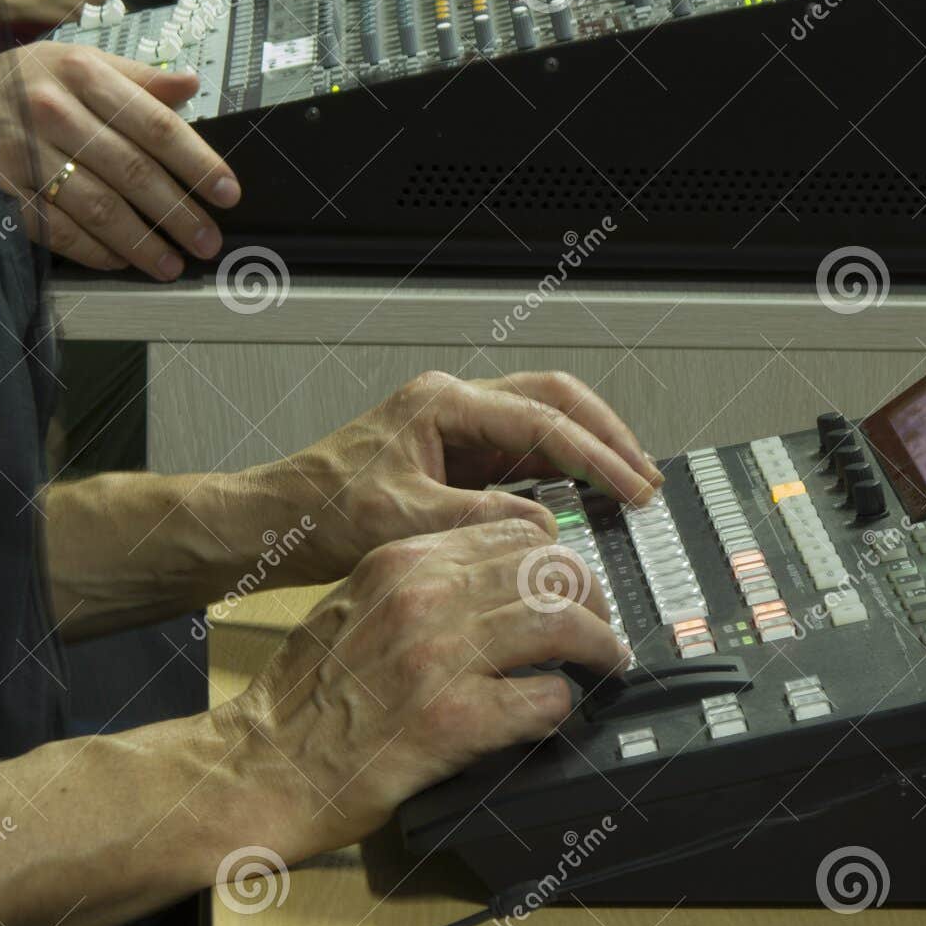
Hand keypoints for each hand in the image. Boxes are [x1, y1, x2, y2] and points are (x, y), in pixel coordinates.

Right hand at [0, 41, 239, 277]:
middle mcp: (55, 111)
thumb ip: (138, 78)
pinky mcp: (5, 187)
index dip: (199, 164)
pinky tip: (122, 261)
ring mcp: (27, 152)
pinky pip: (59, 228)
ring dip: (143, 242)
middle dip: (179, 214)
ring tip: (172, 264)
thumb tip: (190, 85)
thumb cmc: (26, 83)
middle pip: (134, 172)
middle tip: (208, 241)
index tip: (228, 193)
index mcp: (84, 75)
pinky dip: (95, 250)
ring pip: (99, 207)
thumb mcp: (78, 63)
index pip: (157, 126)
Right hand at [227, 520, 629, 849]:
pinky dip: (561, 704)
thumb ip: (423, 582)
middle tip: (601, 623)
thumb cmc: (303, 697)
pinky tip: (556, 710)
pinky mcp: (454, 721)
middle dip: (591, 596)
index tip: (570, 582)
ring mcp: (441, 657)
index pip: (516, 534)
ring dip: (598, 644)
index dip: (558, 559)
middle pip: (550, 570)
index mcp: (404, 561)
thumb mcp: (356, 602)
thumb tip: (495, 581)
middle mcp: (426, 597)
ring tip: (606, 662)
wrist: (261, 765)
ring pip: (561, 623)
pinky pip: (544, 697)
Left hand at [239, 370, 663, 584]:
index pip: (542, 421)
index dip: (596, 457)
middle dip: (609, 436)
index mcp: (443, 405)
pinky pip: (531, 450)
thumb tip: (543, 526)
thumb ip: (478, 520)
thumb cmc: (321, 512)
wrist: (280, 522)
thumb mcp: (402, 522)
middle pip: (558, 399)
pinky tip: (589, 494)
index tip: (632, 489)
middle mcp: (456, 404)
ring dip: (593, 447)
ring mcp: (461, 426)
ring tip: (631, 483)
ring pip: (549, 417)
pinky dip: (568, 467)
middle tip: (646, 479)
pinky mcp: (462, 455)